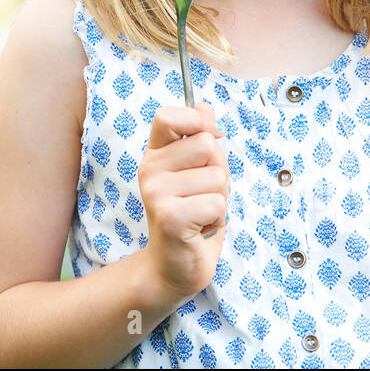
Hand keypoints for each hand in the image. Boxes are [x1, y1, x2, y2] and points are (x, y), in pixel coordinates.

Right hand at [139, 101, 230, 303]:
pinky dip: (219, 219)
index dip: (197, 120)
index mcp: (156, 154)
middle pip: (205, 145)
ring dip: (220, 198)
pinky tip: (201, 228)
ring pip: (216, 177)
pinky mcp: (170, 217)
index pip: (167, 116)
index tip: (211, 137)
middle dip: (219, 170)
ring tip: (202, 212)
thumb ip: (200, 139)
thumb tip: (204, 104)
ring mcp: (156, 193)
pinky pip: (217, 203)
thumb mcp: (197, 172)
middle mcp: (150, 170)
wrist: (174, 265)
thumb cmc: (191, 215)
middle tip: (203, 192)